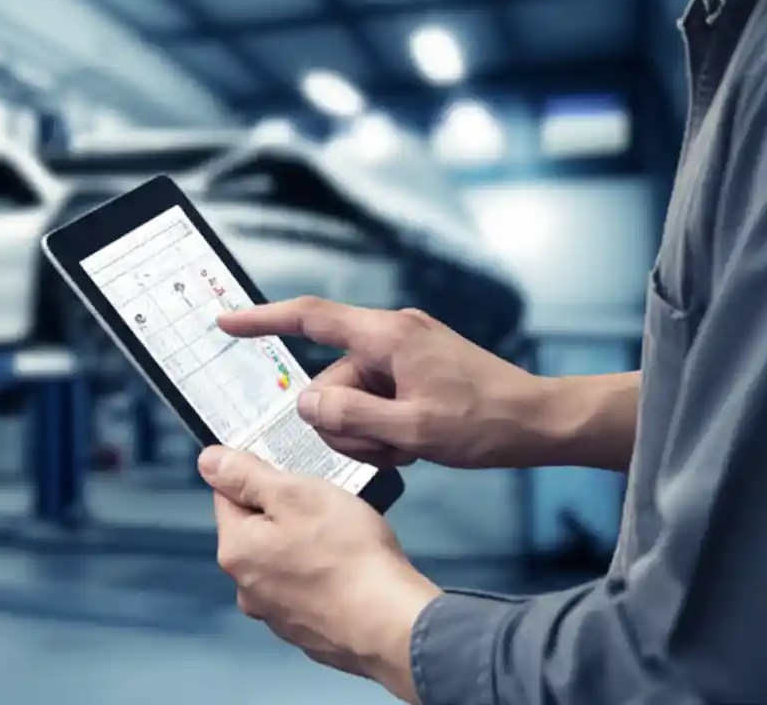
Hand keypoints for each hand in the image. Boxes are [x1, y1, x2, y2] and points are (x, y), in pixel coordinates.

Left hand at [199, 446, 438, 703]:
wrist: (393, 625)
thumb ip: (246, 476)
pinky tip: (350, 573)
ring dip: (305, 547)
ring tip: (343, 541)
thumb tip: (207, 462)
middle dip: (285, 514)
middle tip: (324, 507)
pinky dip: (322, 579)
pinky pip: (307, 592)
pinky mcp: (307, 632)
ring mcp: (276, 615)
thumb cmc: (348, 555)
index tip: (291, 475)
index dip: (259, 478)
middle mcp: (246, 587)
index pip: (227, 496)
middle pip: (256, 531)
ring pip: (282, 562)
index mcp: (235, 550)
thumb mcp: (295, 495)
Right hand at [219, 297, 560, 469]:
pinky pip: (375, 397)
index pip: (311, 318)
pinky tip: (415, 442)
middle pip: (331, 378)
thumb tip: (306, 402)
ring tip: (408, 447)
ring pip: (350, 395)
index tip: (226, 322)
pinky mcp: (414, 368)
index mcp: (388, 336)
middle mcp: (392, 334)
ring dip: (368, 430)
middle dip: (344, 421)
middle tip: (387, 446)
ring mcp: (405, 350)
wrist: (541, 422)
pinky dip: (384, 426)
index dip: (263, 320)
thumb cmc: (486, 424)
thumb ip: (350, 416)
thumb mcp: (412, 430)